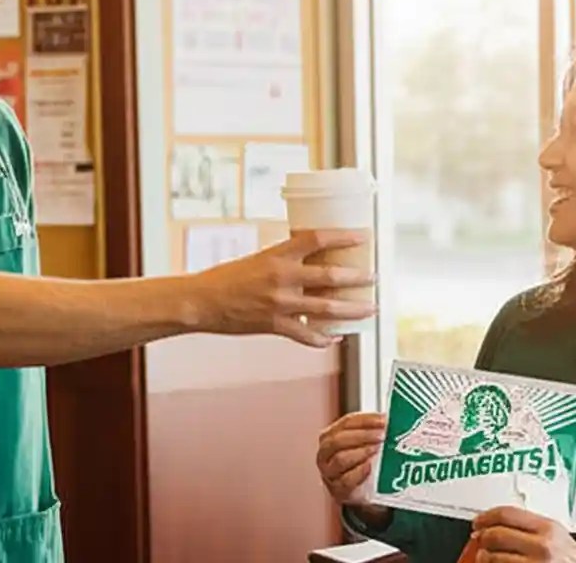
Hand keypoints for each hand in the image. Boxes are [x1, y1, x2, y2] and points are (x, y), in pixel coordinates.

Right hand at [194, 230, 376, 346]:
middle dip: (358, 279)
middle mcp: (282, 278)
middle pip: (331, 277)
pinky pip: (307, 335)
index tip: (363, 237)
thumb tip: (310, 261)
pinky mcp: (274, 326)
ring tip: (370, 308)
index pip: (318, 239)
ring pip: (327, 308)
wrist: (201, 302)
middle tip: (374, 278)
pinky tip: (335, 338)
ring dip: (353, 309)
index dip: (344, 237)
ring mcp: (280, 304)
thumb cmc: (225, 278)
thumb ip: (284, 262)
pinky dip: (323, 338)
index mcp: (278, 255)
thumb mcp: (258, 259)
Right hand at [317, 412, 389, 525]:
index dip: (366, 420)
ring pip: (341, 459)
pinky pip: (346, 481)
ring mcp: (329, 473)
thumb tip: (391, 421)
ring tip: (377, 449)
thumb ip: (372, 431)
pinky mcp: (337, 490)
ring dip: (361, 452)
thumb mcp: (363, 444)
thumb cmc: (359, 463)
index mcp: (330, 436)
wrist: (360, 492)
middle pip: (339, 440)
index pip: (347, 422)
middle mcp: (325, 453)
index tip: (383, 420)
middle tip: (382, 435)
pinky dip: (359, 472)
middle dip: (363, 435)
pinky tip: (370, 467)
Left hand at [470, 507, 575, 562]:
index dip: (486, 517)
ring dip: (483, 557)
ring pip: (494, 557)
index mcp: (548, 529)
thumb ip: (532, 527)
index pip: (507, 514)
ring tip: (485, 556)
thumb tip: (497, 523)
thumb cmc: (571, 561)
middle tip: (480, 540)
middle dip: (482, 538)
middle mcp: (543, 546)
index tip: (478, 522)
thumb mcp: (557, 536)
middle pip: (497, 535)